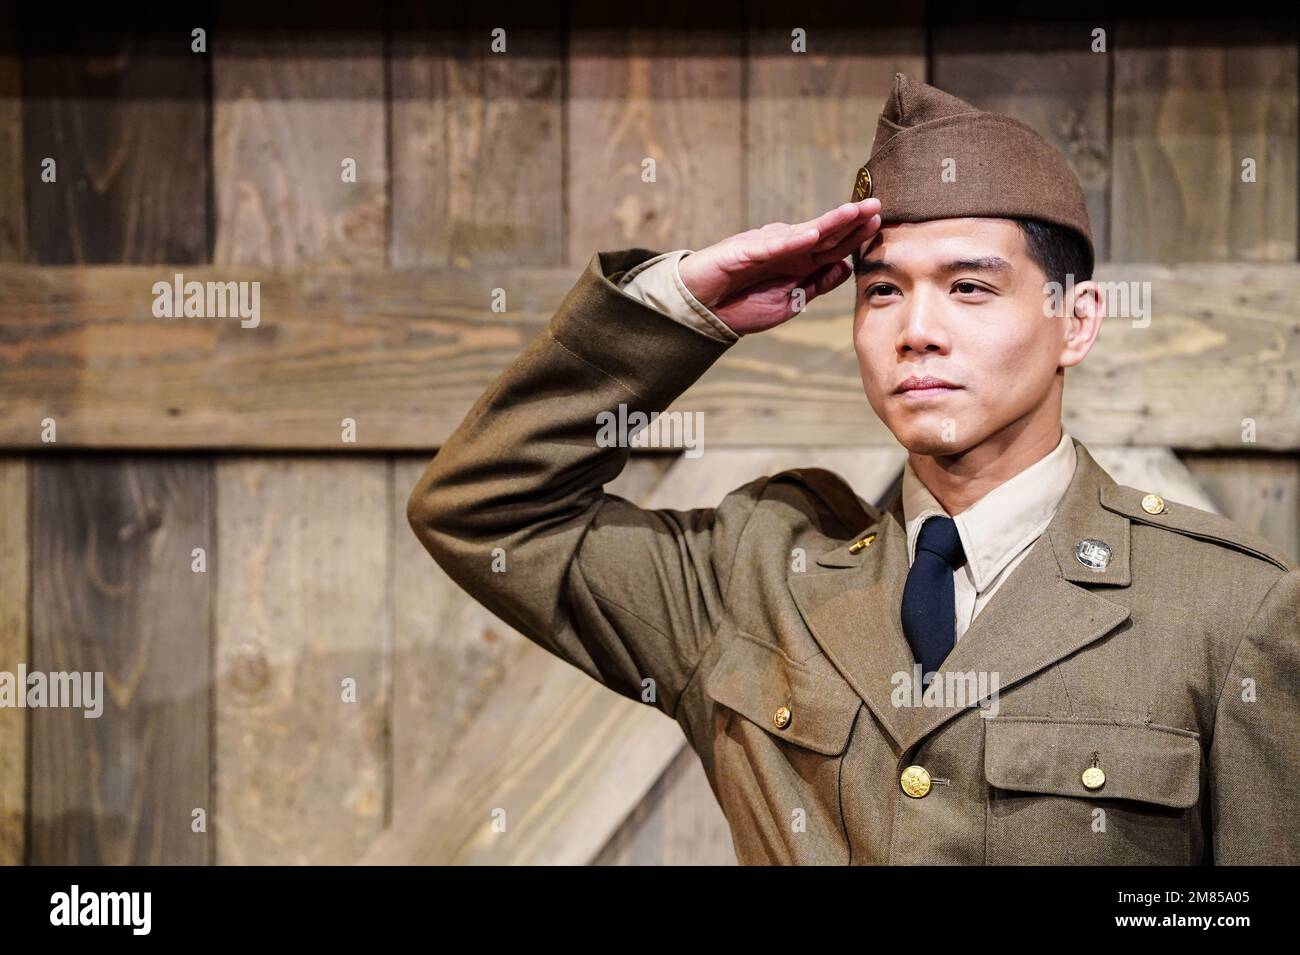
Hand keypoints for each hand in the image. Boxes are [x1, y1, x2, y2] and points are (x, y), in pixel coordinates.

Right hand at [677, 199, 881, 335]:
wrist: (702, 311)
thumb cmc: (742, 307)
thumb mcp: (790, 302)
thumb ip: (815, 286)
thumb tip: (845, 268)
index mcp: (798, 263)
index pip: (832, 247)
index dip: (855, 235)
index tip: (878, 223)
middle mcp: (786, 250)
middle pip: (824, 233)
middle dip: (850, 220)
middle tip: (876, 205)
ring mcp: (765, 247)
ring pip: (803, 232)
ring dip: (829, 222)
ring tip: (853, 211)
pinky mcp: (743, 250)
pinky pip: (771, 246)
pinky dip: (792, 241)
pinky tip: (812, 234)